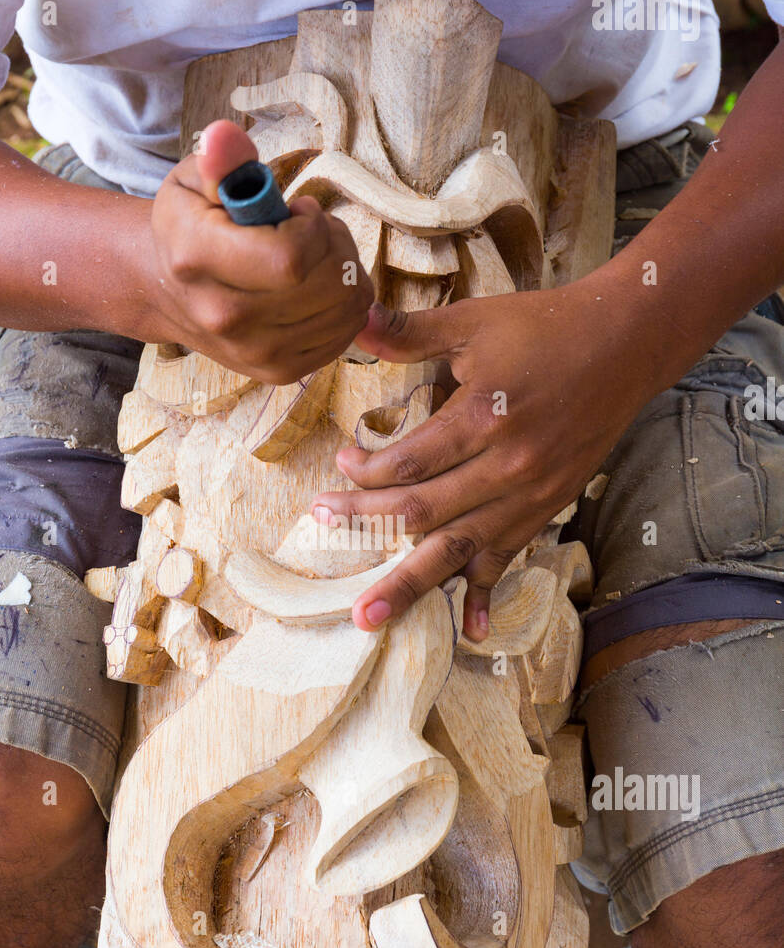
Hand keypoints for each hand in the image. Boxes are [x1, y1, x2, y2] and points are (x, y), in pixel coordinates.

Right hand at [150, 121, 372, 382]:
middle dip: (336, 244)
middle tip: (313, 230)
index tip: (299, 211)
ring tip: (314, 257)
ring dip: (346, 272)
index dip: (313, 227)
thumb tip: (224, 139)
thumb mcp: (194, 180)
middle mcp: (224, 317)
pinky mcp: (279, 370)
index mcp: (198, 261)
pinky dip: (345, 304)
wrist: (168, 292)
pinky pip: (346, 334)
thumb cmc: (190, 225)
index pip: (291, 258)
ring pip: (347, 308)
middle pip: (328, 284)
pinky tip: (316, 287)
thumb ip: (219, 160)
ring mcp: (255, 352)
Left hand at [311, 278, 662, 639]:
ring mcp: (527, 496)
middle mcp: (506, 467)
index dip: (366, 470)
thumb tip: (353, 315)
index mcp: (485, 417)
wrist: (624, 347)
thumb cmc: (546, 328)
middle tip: (322, 522)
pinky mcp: (543, 510)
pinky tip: (468, 632)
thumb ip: (410, 332)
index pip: (409, 463)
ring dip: (409, 585)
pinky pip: (506, 561)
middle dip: (367, 521)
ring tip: (369, 618)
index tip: (342, 461)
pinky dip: (486, 597)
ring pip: (456, 550)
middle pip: (422, 511)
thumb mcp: (474, 321)